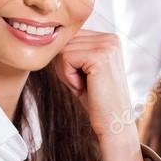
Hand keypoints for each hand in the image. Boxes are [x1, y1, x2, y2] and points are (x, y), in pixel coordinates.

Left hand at [55, 30, 142, 160]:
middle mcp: (110, 38)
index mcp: (109, 38)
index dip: (68, 61)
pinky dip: (68, 77)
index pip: (70, 37)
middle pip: (65, 42)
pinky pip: (65, 58)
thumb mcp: (83, 70)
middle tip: (84, 85)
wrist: (113, 123)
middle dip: (65, 66)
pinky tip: (84, 87)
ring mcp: (107, 46)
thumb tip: (48, 36)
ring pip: (63, 50)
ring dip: (67, 73)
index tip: (84, 80)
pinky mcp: (100, 56)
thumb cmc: (96, 100)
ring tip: (85, 86)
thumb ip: (73, 50)